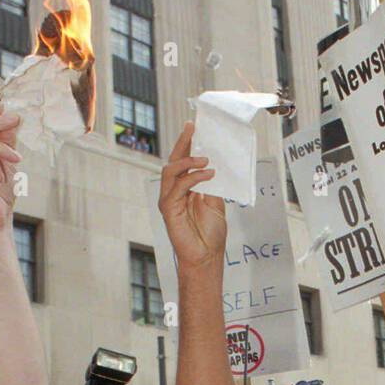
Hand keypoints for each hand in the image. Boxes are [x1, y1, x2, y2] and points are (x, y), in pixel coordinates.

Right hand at [158, 122, 225, 268]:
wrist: (206, 257)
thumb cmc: (210, 234)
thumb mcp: (216, 203)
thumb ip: (212, 185)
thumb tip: (215, 165)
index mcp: (186, 189)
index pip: (183, 162)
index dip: (187, 144)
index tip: (194, 127)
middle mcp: (175, 192)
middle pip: (173, 161)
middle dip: (182, 143)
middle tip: (192, 128)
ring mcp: (169, 200)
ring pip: (171, 171)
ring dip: (188, 161)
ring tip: (206, 159)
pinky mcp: (168, 209)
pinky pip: (178, 187)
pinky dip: (192, 178)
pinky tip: (208, 174)